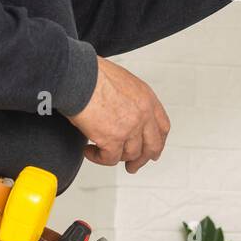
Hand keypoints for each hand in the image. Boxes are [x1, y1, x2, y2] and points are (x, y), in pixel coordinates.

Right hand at [66, 56, 170, 173]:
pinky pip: (109, 159)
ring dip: (114, 157)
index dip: (158, 141)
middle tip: (133, 167)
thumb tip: (123, 114)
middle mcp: (143, 114)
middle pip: (152, 146)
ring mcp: (129, 128)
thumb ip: (130, 100)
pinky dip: (98, 158)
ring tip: (99, 152)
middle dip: (142, 159)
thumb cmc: (93, 74)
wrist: (78, 76)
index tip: (153, 151)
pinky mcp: (112, 139)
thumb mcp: (123, 82)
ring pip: (130, 155)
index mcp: (147, 99)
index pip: (162, 127)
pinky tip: (89, 151)